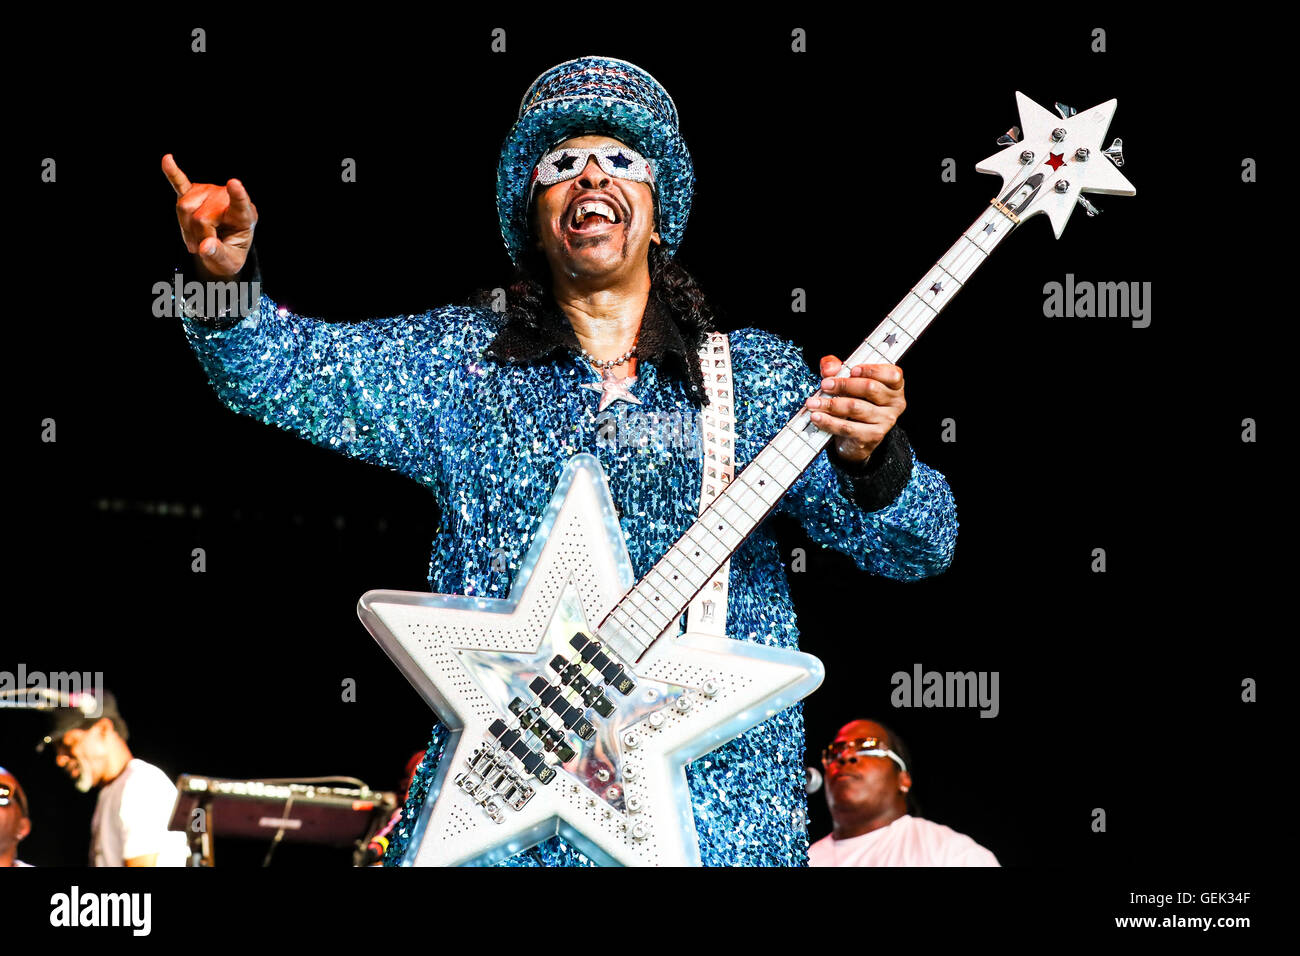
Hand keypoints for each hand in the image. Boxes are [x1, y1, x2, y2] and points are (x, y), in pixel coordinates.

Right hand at [162, 153, 257, 277]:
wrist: (221, 247)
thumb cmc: (228, 253)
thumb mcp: (229, 263)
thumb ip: (219, 255)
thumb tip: (205, 247)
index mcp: (243, 216)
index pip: (240, 204)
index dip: (237, 195)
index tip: (234, 184)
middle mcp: (226, 198)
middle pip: (200, 217)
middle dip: (196, 236)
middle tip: (203, 247)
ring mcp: (209, 192)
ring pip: (184, 207)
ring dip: (184, 228)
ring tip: (195, 237)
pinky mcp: (193, 191)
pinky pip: (180, 182)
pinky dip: (172, 173)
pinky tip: (167, 160)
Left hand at [804, 355, 905, 464]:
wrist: (856, 437)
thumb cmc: (855, 401)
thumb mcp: (847, 380)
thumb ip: (837, 368)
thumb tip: (829, 368)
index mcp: (894, 386)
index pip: (892, 374)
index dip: (872, 370)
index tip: (852, 370)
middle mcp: (895, 403)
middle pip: (870, 388)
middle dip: (843, 385)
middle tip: (825, 384)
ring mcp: (886, 421)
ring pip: (856, 408)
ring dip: (831, 404)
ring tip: (814, 402)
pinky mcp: (873, 436)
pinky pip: (848, 428)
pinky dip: (829, 422)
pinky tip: (817, 417)